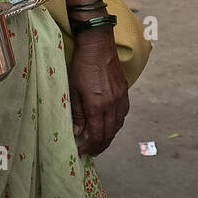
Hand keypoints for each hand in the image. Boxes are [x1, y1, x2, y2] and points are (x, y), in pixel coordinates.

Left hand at [68, 28, 128, 156]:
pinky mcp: (124, 90)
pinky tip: (110, 124)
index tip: (83, 152)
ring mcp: (120, 97)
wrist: (97, 45)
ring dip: (109, 136)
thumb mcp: (73, 90)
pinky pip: (123, 113)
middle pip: (109, 133)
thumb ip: (77, 113)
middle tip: (91, 152)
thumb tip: (79, 132)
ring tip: (100, 141)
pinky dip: (117, 123)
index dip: (90, 147)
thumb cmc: (81, 65)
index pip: (96, 135)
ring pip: (118, 125)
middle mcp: (112, 104)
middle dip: (100, 146)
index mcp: (97, 105)